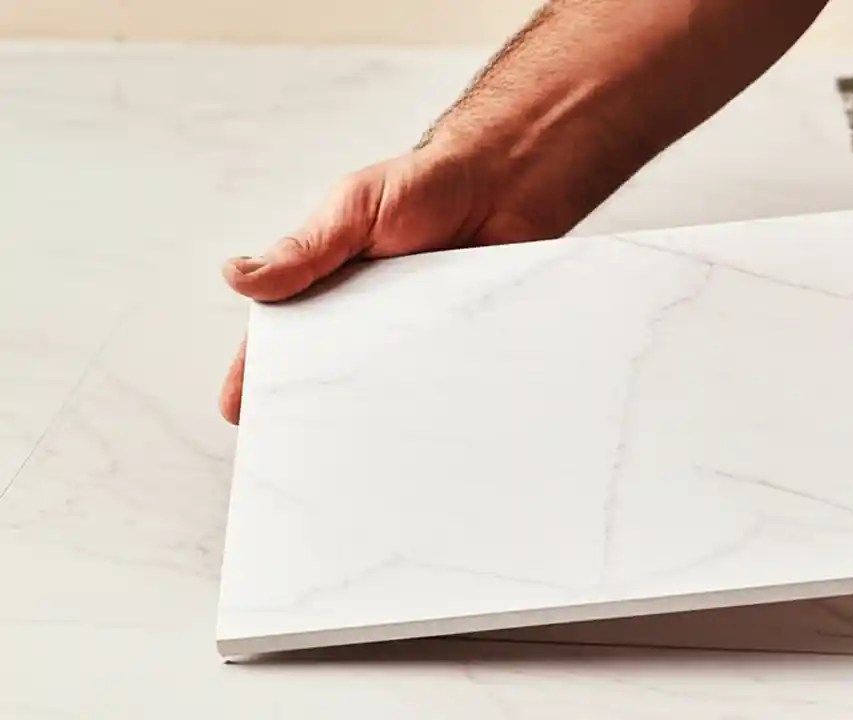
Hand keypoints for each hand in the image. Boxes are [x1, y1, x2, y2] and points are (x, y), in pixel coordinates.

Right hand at [219, 145, 539, 423]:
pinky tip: (431, 426)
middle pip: (328, 375)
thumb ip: (305, 249)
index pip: (282, 340)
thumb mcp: (355, 209)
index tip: (240, 413)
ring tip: (362, 451)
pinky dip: (435, 404)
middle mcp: (364, 321)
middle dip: (313, 411)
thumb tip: (236, 276)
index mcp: (326, 288)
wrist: (504, 185)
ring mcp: (411, 339)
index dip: (258, 377)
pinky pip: (441, 383)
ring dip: (374, 416)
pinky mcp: (456, 348)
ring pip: (384, 390)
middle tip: (301, 448)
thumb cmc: (423, 188)